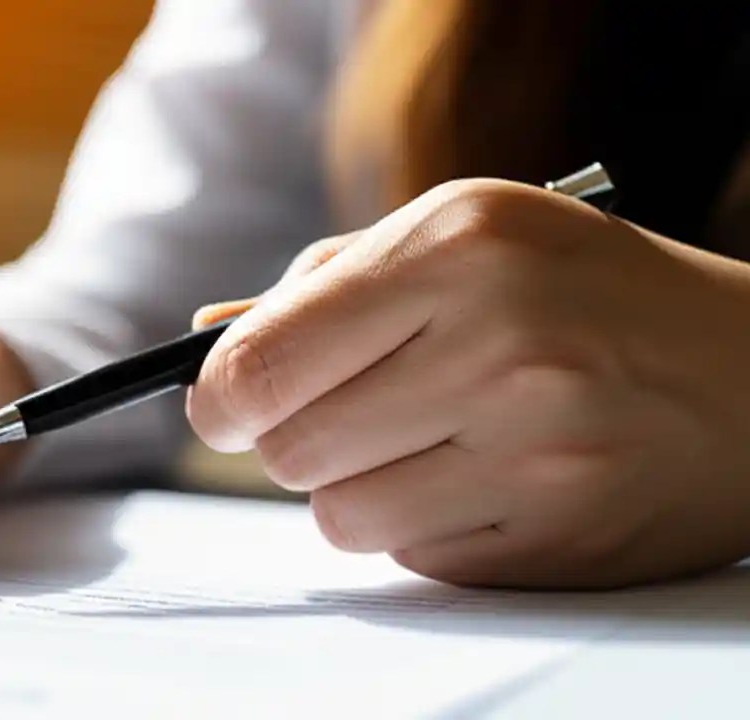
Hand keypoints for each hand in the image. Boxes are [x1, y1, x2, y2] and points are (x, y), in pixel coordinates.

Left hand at [188, 179, 749, 588]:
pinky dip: (424, 525)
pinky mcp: (558, 541)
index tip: (224, 403)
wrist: (749, 374)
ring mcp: (537, 455)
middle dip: (292, 436)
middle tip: (348, 411)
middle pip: (288, 448)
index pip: (262, 361)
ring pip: (339, 519)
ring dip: (356, 488)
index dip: (218, 395)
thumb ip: (328, 284)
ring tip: (428, 441)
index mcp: (458, 248)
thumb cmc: (580, 292)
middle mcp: (499, 348)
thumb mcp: (462, 235)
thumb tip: (209, 341)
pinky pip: (414, 560)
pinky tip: (485, 477)